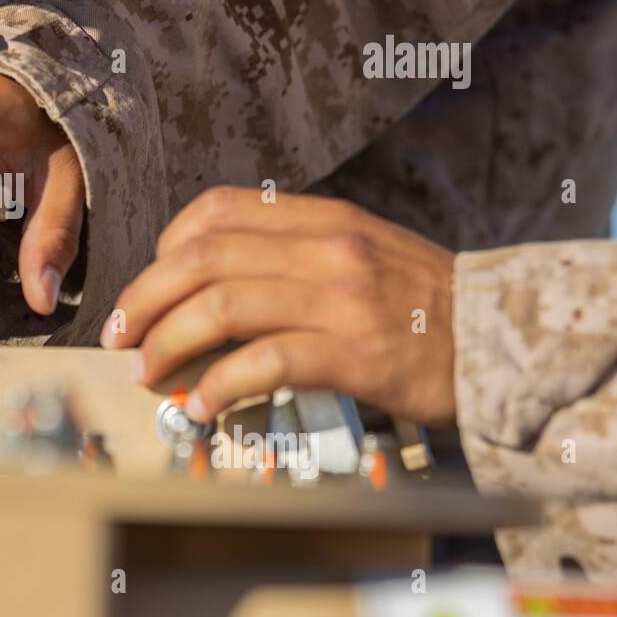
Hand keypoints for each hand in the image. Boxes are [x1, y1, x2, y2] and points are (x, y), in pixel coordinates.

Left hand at [101, 187, 456, 427]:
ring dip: (166, 343)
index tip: (145, 287)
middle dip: (142, 299)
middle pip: (200, 259)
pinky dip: (218, 385)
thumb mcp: (354, 249)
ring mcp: (339, 298)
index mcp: (318, 217)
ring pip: (220, 306)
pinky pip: (264, 362)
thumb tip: (205, 280)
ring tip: (146, 373)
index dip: (162, 249)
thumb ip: (288, 250)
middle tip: (118, 336)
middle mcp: (323, 247)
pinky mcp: (353, 353)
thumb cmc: (415, 300)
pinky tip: (200, 405)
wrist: (498, 337)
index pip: (214, 211)